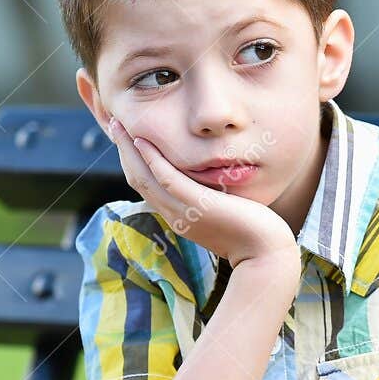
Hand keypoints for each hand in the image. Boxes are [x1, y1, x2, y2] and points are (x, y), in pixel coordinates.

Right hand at [107, 115, 297, 270]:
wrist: (265, 255)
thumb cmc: (252, 235)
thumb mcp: (222, 212)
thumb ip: (208, 198)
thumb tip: (207, 183)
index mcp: (177, 216)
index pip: (145, 185)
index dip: (131, 160)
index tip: (126, 137)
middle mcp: (174, 215)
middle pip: (136, 179)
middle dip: (123, 150)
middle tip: (113, 123)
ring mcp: (183, 212)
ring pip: (144, 177)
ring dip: (128, 150)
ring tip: (118, 124)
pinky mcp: (198, 206)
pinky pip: (167, 179)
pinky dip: (152, 159)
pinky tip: (142, 139)